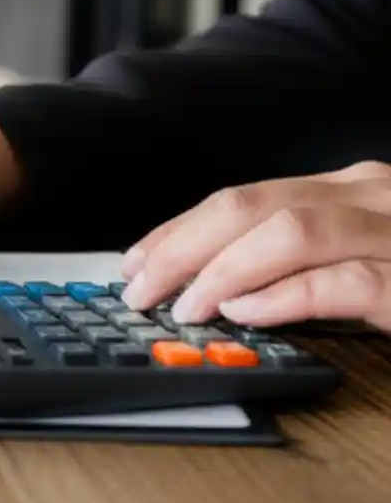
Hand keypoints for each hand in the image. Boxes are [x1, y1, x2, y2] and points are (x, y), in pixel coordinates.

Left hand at [120, 161, 390, 332]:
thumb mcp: (360, 252)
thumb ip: (296, 256)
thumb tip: (209, 284)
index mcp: (347, 190)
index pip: (242, 198)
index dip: (178, 231)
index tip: (135, 263)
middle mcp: (368, 197)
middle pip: (251, 206)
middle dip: (181, 247)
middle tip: (141, 289)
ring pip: (291, 231)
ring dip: (223, 270)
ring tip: (186, 306)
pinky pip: (343, 282)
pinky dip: (284, 295)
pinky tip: (247, 312)